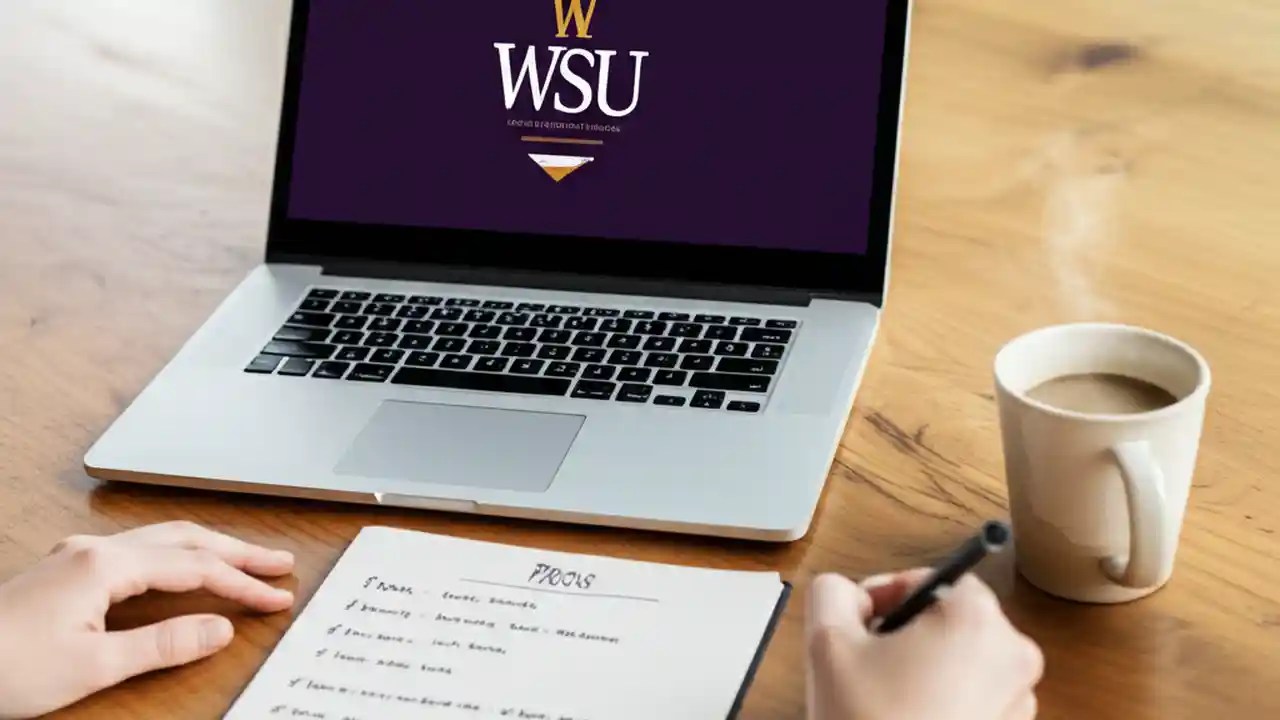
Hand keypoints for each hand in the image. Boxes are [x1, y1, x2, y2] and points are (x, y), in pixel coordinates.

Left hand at [0, 521, 295, 718]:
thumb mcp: (95, 666)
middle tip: (281, 563)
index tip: (277, 598)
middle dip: (237, 552)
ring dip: (208, 549)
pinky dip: (175, 555)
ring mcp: (77, 556)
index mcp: (106, 565)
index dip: (242, 584)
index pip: (195, 568)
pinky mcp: (66, 570)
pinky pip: (137, 550)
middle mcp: (94, 549)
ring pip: (161, 540)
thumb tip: (219, 629)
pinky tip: (180, 566)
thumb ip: (164, 644)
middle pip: (185, 539)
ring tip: (245, 560)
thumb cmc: (6, 668)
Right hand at [806, 569, 1042, 719]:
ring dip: (929, 669)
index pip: (935, 578)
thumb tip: (851, 594)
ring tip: (888, 699)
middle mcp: (1013, 656)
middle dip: (910, 634)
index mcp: (975, 620)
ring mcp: (1019, 702)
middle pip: (954, 620)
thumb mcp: (827, 642)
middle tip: (870, 663)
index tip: (865, 624)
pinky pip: (977, 699)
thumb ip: (834, 591)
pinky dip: (946, 702)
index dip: (892, 595)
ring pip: (965, 661)